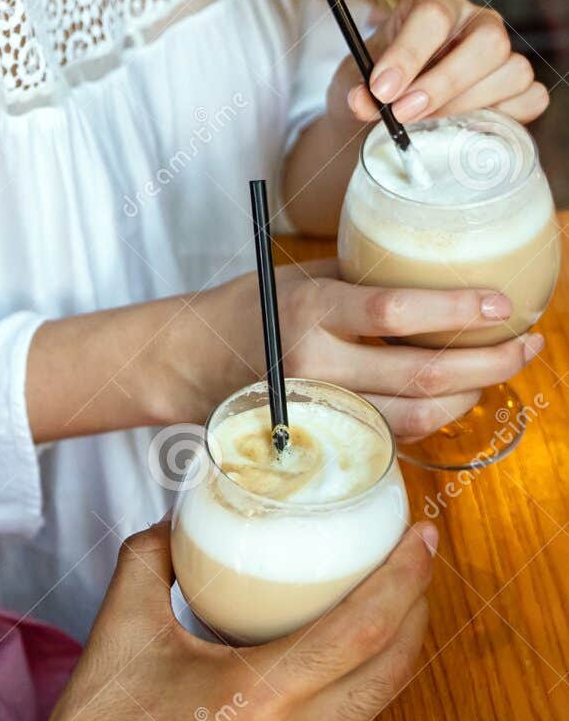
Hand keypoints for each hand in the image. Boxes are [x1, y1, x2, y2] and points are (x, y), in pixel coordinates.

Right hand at [17, 520, 435, 720]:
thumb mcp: (119, 635)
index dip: (405, 576)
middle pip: (394, 668)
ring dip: (391, 652)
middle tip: (413, 559)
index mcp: (262, 700)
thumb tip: (176, 523)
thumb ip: (149, 561)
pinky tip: (339, 670)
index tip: (419, 537)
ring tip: (383, 605)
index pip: (366, 629)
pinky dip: (357, 695)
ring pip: (375, 708)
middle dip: (416, 605)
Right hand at [160, 264, 542, 440]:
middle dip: (488, 361)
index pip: (393, 311)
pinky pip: (397, 435)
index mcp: (310, 310)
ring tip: (502, 365)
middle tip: (526, 342)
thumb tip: (447, 283)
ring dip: (472, 393)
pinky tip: (458, 391)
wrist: (194, 363)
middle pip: (421, 374)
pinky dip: (436, 414)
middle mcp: (315, 365)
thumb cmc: (256, 307)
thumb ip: (365, 285)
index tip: (501, 302)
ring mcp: (320, 411)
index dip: (454, 310)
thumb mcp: (305, 278)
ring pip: (418, 416)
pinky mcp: (325, 441)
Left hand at [327, 0, 547, 131]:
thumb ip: (359, 88)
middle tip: (403, 113)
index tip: (381, 89)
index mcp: (437, 1)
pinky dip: (503, 118)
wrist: (392, 100)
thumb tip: (364, 102)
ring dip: (467, 105)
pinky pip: (532, 99)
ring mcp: (504, 51)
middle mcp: (477, 19)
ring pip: (512, 72)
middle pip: (487, 42)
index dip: (409, 53)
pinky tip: (464, 126)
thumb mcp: (358, 78)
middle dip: (444, 84)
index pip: (434, 14)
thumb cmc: (379, 79)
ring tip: (425, 123)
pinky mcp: (520, 85)